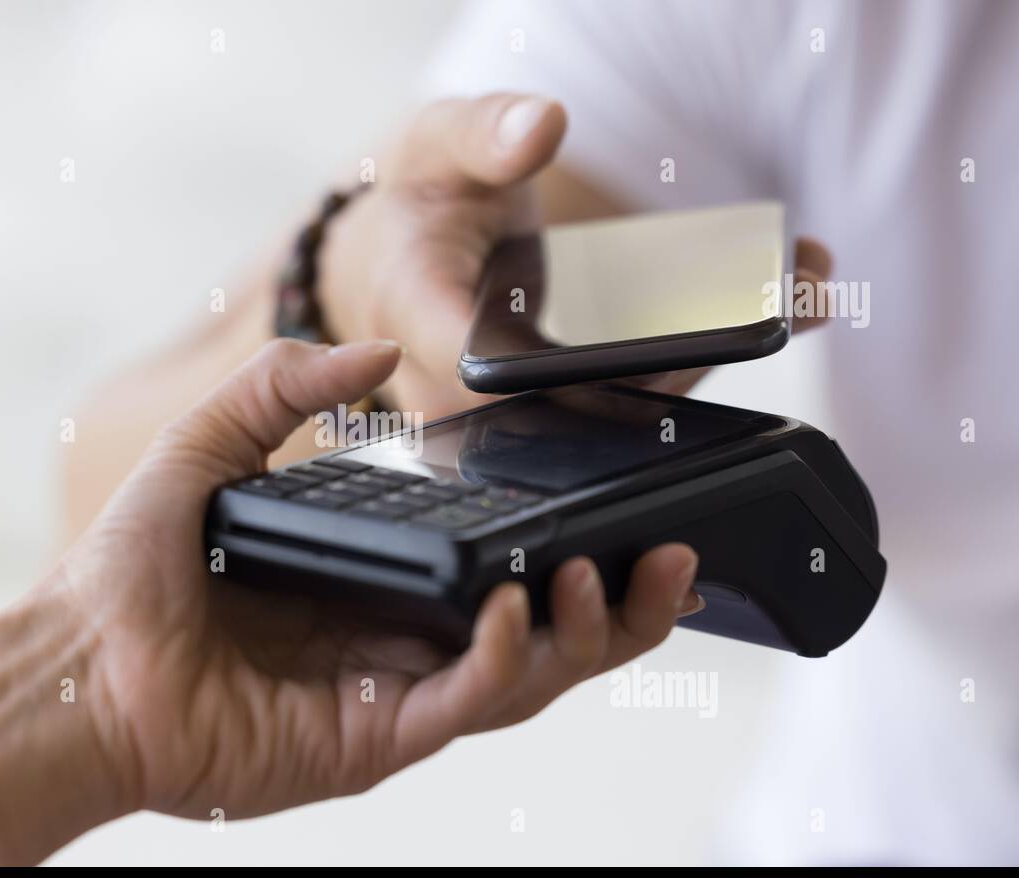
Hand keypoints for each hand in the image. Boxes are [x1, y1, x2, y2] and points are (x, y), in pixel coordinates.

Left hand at [51, 337, 700, 821]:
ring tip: (611, 573)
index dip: (570, 542)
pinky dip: (503, 660)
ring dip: (584, 631)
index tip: (624, 500)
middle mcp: (401, 641)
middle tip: (675, 556)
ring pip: (526, 677)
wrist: (76, 662)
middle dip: (620, 602)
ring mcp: (392, 694)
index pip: (502, 568)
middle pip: (543, 632)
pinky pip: (463, 704)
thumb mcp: (208, 448)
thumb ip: (284, 388)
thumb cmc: (132, 568)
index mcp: (382, 580)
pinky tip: (514, 609)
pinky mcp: (371, 739)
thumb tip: (376, 354)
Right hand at [317, 93, 834, 413]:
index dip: (566, 372)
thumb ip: (481, 135)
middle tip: (782, 302)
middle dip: (685, 358)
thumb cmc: (420, 203)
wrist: (413, 252)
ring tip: (808, 286)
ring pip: (621, 406)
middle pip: (576, 405)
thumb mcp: (434, 146)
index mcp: (419, 317)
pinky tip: (788, 295)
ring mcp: (528, 399)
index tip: (659, 338)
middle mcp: (470, 382)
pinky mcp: (573, 393)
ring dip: (719, 354)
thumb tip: (541, 128)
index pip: (479, 370)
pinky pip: (641, 387)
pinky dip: (714, 347)